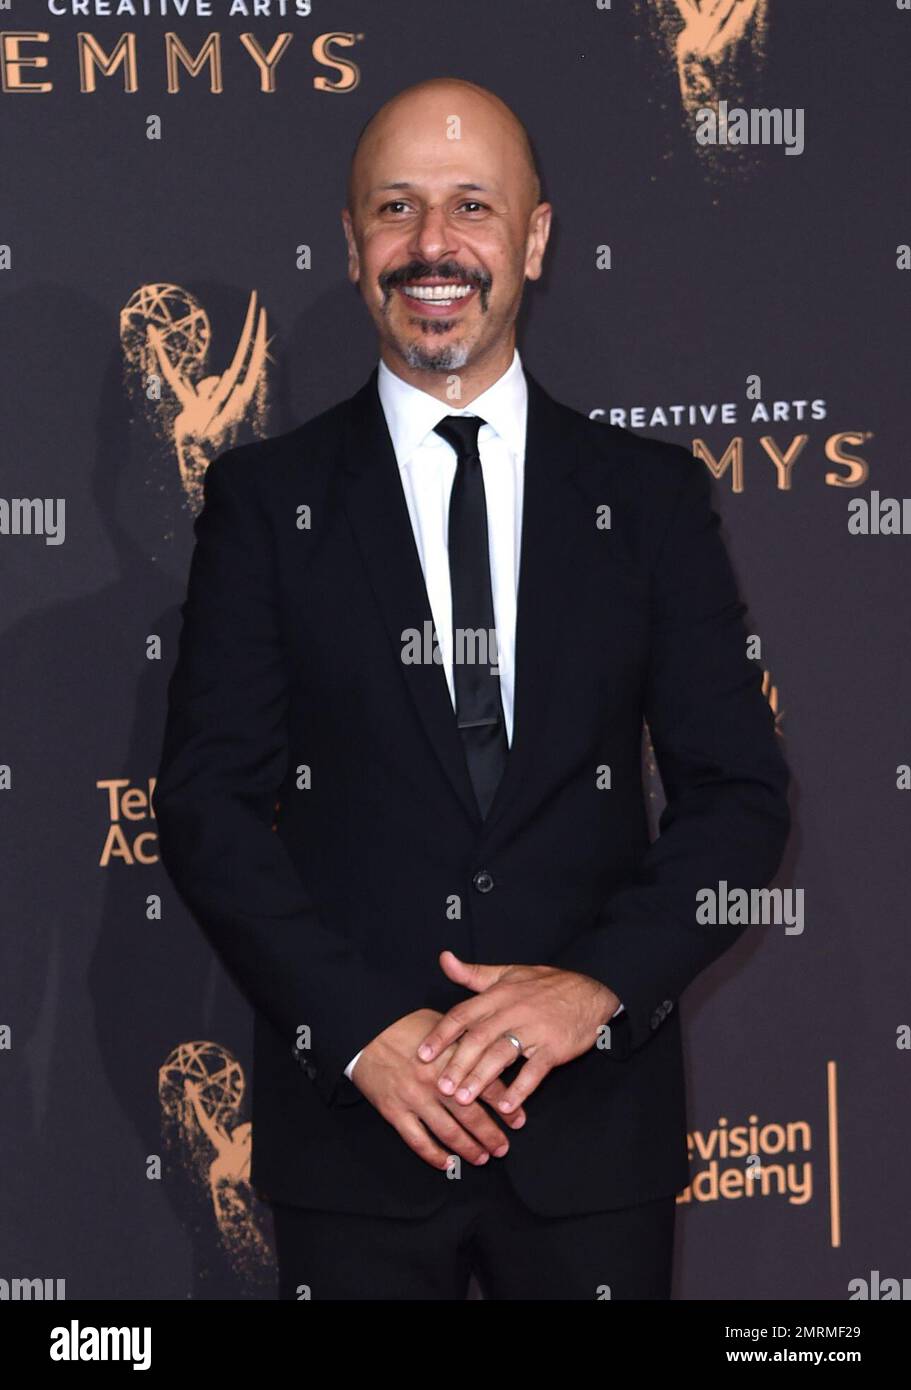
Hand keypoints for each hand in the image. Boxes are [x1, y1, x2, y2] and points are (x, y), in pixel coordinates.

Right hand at [351, 1008, 527, 1171]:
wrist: (364, 1030)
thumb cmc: (404, 1024)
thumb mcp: (442, 1025)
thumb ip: (466, 1043)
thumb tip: (493, 1055)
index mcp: (452, 1057)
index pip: (488, 1086)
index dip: (507, 1106)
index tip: (518, 1121)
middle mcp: (436, 1081)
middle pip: (471, 1114)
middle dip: (491, 1135)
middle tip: (503, 1147)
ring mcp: (414, 1098)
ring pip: (448, 1132)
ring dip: (468, 1148)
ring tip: (482, 1158)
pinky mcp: (394, 1111)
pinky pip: (418, 1140)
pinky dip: (433, 1155)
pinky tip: (447, 1162)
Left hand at [415, 952, 619, 1114]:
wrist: (591, 992)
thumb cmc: (545, 985)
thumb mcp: (507, 973)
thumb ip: (473, 973)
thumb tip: (443, 958)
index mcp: (498, 994)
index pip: (463, 1014)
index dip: (441, 1035)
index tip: (422, 1056)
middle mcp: (513, 1010)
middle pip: (478, 1038)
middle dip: (457, 1064)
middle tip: (439, 1087)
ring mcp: (535, 1029)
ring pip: (502, 1054)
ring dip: (481, 1078)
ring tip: (463, 1099)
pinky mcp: (554, 1047)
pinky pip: (535, 1070)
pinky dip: (520, 1089)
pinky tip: (506, 1107)